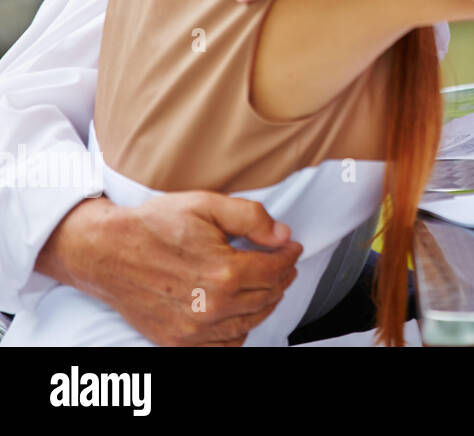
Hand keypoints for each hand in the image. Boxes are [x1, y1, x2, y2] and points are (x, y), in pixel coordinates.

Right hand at [36, 193, 300, 345]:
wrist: (105, 251)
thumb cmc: (153, 225)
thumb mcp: (206, 205)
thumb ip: (251, 218)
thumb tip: (283, 235)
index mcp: (223, 271)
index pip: (275, 270)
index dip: (289, 256)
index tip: (292, 247)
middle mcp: (211, 306)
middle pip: (267, 296)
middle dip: (282, 278)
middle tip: (284, 264)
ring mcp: (193, 328)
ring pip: (250, 322)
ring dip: (266, 302)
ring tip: (268, 284)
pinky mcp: (176, 340)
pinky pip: (223, 344)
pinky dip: (239, 329)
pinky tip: (241, 311)